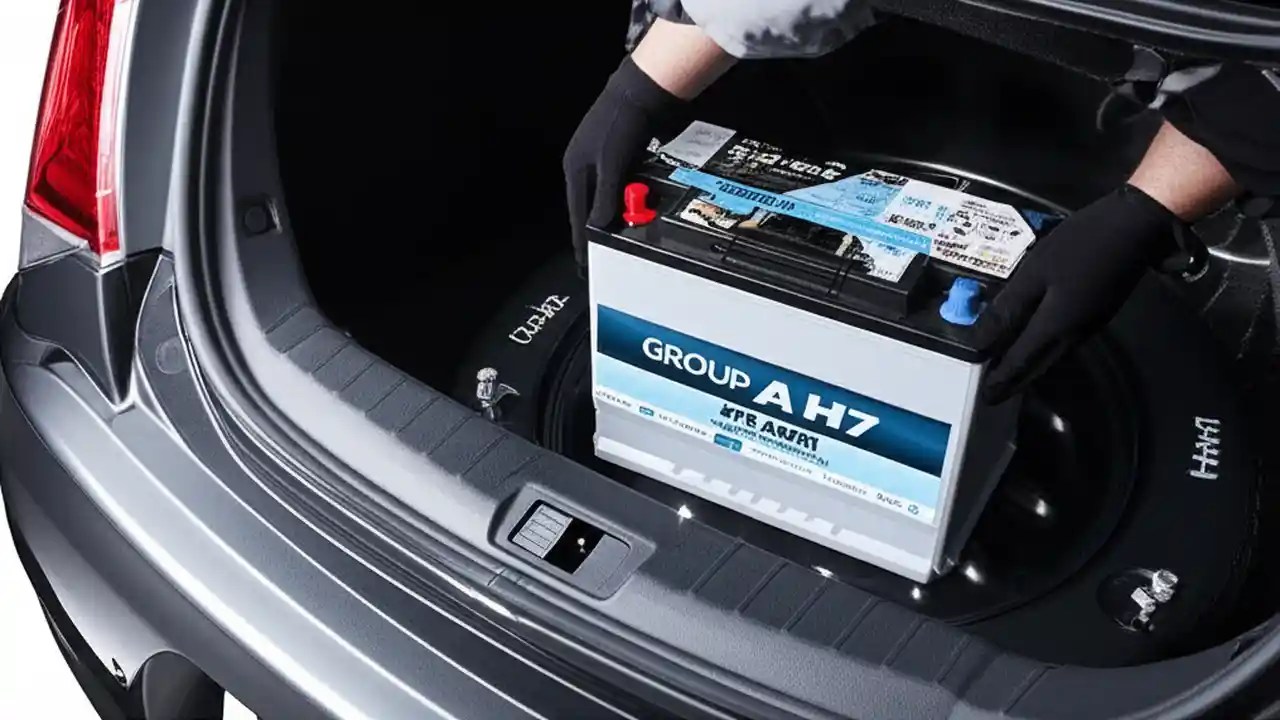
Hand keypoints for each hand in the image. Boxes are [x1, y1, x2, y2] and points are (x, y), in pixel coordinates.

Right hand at [563, 56, 683, 266]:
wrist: (643, 92)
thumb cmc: (620, 124)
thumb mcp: (612, 166)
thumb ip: (605, 198)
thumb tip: (598, 226)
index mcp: (575, 169)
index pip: (576, 212)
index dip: (581, 237)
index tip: (584, 258)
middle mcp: (585, 165)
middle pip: (591, 205)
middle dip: (600, 225)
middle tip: (608, 245)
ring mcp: (602, 158)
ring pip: (607, 195)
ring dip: (616, 209)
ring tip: (624, 227)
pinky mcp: (619, 153)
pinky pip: (621, 182)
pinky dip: (627, 194)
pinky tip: (636, 202)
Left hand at [978, 185, 1178, 402]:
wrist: (1135, 228)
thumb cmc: (1079, 246)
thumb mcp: (1034, 274)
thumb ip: (1008, 308)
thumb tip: (980, 340)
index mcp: (1056, 327)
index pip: (1021, 363)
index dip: (1002, 380)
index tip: (986, 397)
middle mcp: (1074, 335)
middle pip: (1039, 366)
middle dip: (1016, 380)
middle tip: (995, 391)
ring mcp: (1089, 326)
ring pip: (1052, 355)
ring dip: (1030, 365)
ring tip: (1007, 368)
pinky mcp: (1096, 313)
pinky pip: (1063, 342)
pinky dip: (1043, 348)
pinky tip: (1033, 339)